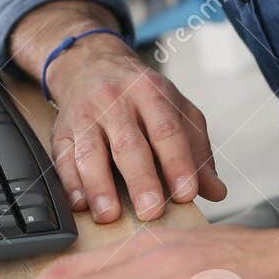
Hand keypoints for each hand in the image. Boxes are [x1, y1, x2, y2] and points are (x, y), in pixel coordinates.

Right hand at [43, 34, 225, 222]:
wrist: (89, 63)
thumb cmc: (139, 93)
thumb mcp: (175, 109)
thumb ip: (196, 149)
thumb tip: (216, 191)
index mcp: (150, 92)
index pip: (167, 130)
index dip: (178, 163)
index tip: (186, 194)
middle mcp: (116, 100)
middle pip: (129, 144)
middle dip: (141, 180)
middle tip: (151, 212)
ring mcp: (85, 115)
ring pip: (90, 152)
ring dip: (99, 186)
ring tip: (110, 215)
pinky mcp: (61, 130)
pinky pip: (63, 158)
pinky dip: (71, 183)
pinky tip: (81, 204)